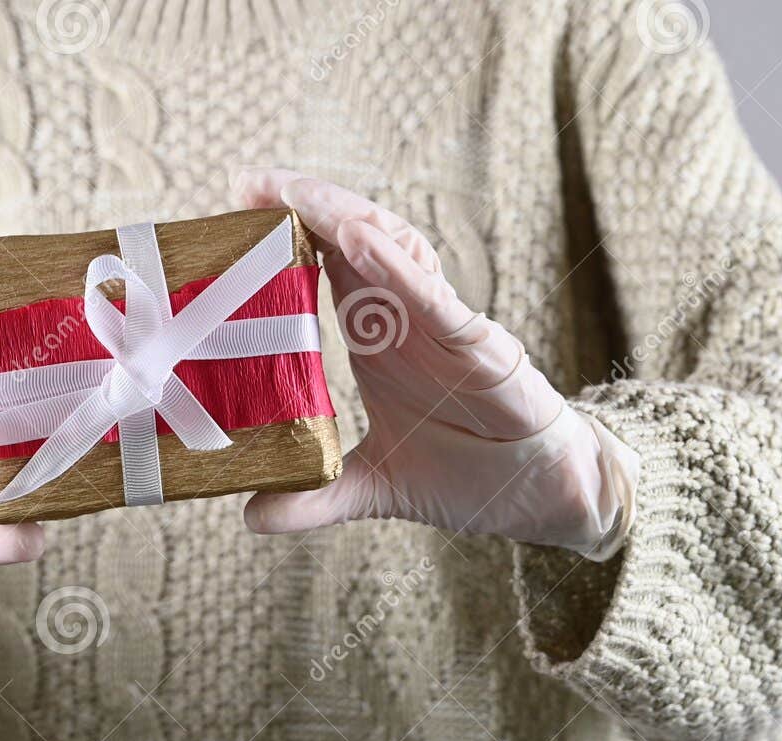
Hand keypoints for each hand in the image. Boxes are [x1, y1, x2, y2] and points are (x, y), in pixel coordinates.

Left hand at [231, 168, 636, 558]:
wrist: (542, 497)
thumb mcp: (375, 487)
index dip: (289, 231)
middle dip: (305, 206)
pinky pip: (438, 301)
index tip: (239, 204)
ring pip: (396, 254)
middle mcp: (410, 319)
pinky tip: (360, 240)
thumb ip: (317, 498)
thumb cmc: (467, 471)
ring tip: (295, 193)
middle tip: (250, 183)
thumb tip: (251, 517)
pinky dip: (400, 270)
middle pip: (355, 241)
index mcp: (381, 335)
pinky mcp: (484, 352)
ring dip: (344, 218)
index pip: (329, 264)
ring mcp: (447, 329)